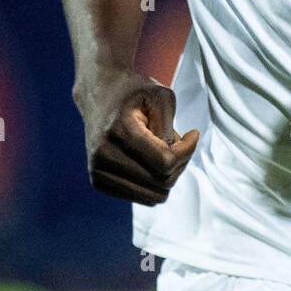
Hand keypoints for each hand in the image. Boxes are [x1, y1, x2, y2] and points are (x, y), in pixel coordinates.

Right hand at [77, 70, 198, 204]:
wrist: (99, 94)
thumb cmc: (134, 92)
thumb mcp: (160, 96)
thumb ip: (169, 128)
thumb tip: (172, 161)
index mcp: (119, 131)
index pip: (165, 162)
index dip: (186, 151)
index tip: (192, 133)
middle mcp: (104, 155)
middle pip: (162, 182)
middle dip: (179, 163)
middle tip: (179, 141)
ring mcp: (98, 171)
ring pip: (154, 196)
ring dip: (167, 175)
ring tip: (163, 150)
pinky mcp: (98, 182)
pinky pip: (142, 198)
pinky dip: (154, 183)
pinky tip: (150, 160)